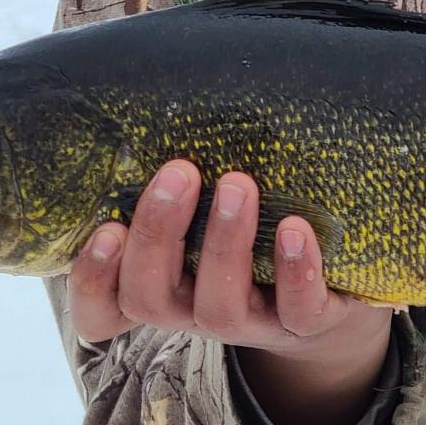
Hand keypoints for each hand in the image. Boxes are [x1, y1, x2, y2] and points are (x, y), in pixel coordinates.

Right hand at [68, 161, 394, 424]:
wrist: (333, 289)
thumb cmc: (249, 232)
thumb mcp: (206, 208)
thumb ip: (178, 179)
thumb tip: (159, 101)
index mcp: (160, 285)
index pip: (102, 309)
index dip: (93, 281)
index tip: (106, 228)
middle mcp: (194, 311)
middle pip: (150, 297)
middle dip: (159, 234)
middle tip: (180, 172)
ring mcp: (249, 323)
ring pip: (219, 306)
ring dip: (225, 244)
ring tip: (238, 185)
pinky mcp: (306, 323)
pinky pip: (298, 310)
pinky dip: (296, 271)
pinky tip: (295, 228)